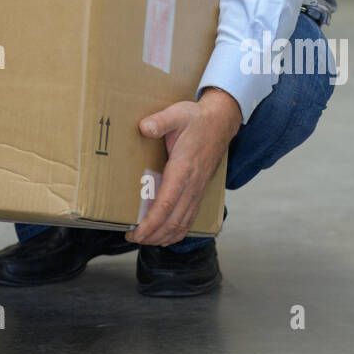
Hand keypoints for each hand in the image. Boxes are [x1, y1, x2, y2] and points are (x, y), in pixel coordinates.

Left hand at [125, 88, 241, 246]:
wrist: (220, 122)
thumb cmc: (196, 119)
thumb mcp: (177, 114)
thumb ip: (160, 121)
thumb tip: (144, 128)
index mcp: (184, 169)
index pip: (167, 204)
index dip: (152, 222)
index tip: (137, 232)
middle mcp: (192, 184)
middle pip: (173, 220)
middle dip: (153, 234)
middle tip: (132, 238)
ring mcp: (198, 190)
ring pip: (182, 223)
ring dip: (163, 236)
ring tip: (144, 240)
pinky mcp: (199, 191)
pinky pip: (190, 218)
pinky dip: (177, 232)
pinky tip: (166, 236)